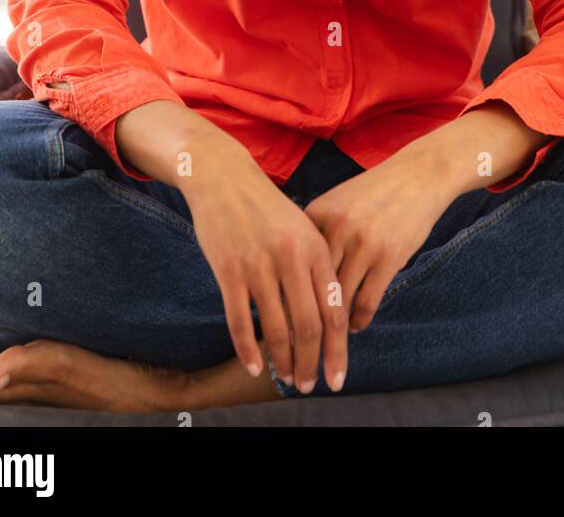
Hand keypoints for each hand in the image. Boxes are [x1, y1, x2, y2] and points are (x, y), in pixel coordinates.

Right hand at [182, 137, 348, 393]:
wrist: (226, 178)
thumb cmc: (269, 209)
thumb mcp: (303, 230)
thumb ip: (318, 270)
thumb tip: (331, 320)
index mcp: (315, 248)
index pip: (334, 310)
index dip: (338, 350)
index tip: (337, 377)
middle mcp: (291, 257)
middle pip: (308, 325)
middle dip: (312, 363)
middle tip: (309, 385)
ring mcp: (258, 264)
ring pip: (275, 328)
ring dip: (283, 361)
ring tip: (287, 377)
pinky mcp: (228, 269)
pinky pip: (240, 321)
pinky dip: (247, 349)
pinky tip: (254, 366)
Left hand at [303, 144, 451, 332]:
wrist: (418, 175)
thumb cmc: (374, 193)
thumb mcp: (338, 203)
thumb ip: (317, 234)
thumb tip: (294, 278)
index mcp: (317, 213)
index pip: (292, 264)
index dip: (286, 294)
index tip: (282, 318)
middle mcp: (336, 227)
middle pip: (312, 285)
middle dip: (306, 317)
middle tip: (303, 338)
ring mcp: (363, 243)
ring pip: (339, 299)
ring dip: (334, 325)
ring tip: (332, 335)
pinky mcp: (389, 257)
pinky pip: (367, 302)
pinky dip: (359, 321)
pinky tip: (357, 325)